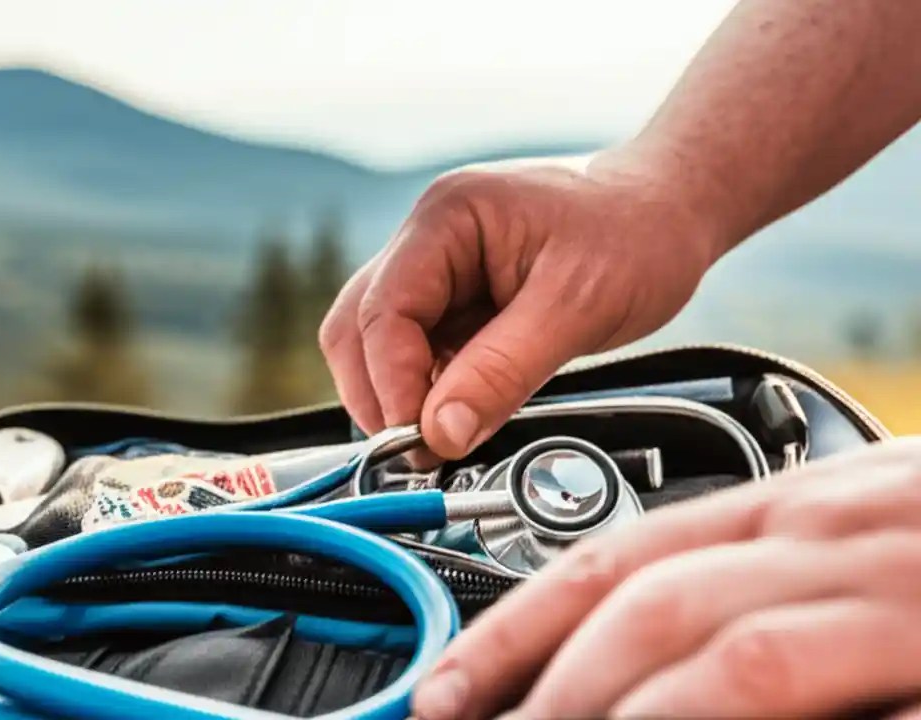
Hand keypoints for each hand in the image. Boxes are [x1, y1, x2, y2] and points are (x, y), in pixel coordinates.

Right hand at [319, 150, 729, 458]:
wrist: (670, 210)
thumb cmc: (637, 234)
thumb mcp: (577, 308)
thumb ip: (501, 373)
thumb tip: (439, 434)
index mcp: (449, 217)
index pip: (385, 310)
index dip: (392, 383)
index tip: (419, 439)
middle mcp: (429, 238)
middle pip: (358, 326)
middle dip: (379, 393)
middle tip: (419, 448)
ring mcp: (437, 268)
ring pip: (377, 343)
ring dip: (399, 395)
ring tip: (441, 436)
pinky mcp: (454, 299)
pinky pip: (418, 351)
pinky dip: (428, 390)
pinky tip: (460, 412)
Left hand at [412, 438, 920, 718]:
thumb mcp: (842, 546)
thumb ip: (746, 590)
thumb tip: (631, 666)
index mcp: (795, 509)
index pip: (614, 555)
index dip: (516, 626)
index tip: (447, 687)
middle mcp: (837, 538)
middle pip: (649, 606)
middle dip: (543, 684)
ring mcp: (905, 596)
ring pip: (730, 659)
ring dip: (620, 712)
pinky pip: (837, 698)